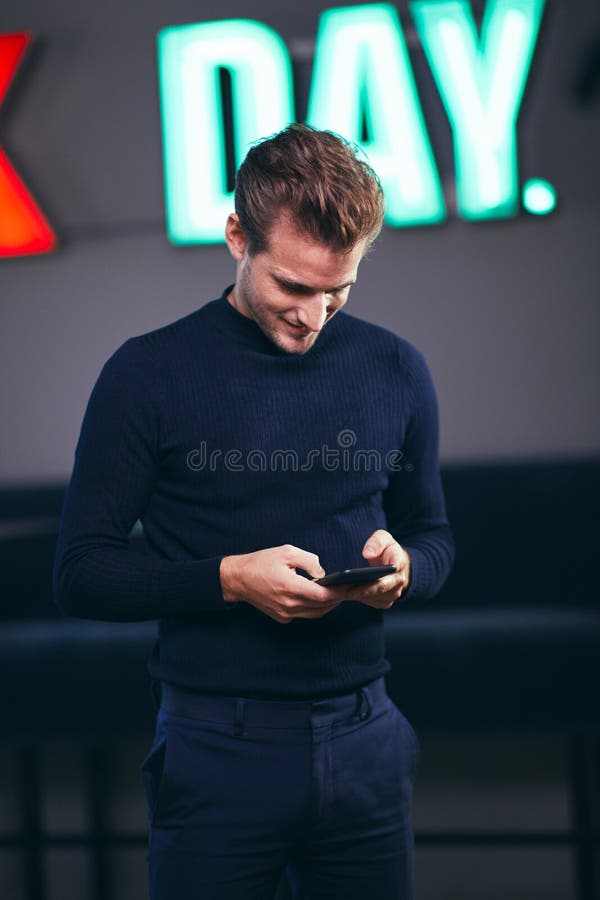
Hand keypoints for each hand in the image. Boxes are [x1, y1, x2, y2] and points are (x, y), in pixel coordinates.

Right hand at [220, 544, 345, 623]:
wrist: (238, 579)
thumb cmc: (261, 563)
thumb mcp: (287, 552)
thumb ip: (309, 561)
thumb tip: (323, 573)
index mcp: (291, 587)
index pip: (322, 595)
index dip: (339, 592)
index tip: (349, 586)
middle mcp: (289, 604)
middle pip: (322, 606)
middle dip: (337, 598)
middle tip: (348, 589)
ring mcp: (285, 613)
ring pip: (315, 613)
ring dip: (327, 605)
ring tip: (337, 594)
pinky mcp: (282, 617)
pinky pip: (304, 614)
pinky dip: (314, 608)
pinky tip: (317, 597)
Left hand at [343, 529, 410, 609]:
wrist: (395, 563)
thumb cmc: (388, 550)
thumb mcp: (383, 538)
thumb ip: (377, 542)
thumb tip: (368, 554)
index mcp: (399, 565)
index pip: (389, 574)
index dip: (373, 581)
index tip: (356, 581)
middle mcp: (398, 582)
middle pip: (379, 589)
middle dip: (362, 591)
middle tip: (344, 591)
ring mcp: (392, 594)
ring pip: (374, 598)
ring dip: (359, 596)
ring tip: (341, 592)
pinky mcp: (384, 600)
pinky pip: (371, 602)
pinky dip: (359, 598)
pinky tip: (346, 593)